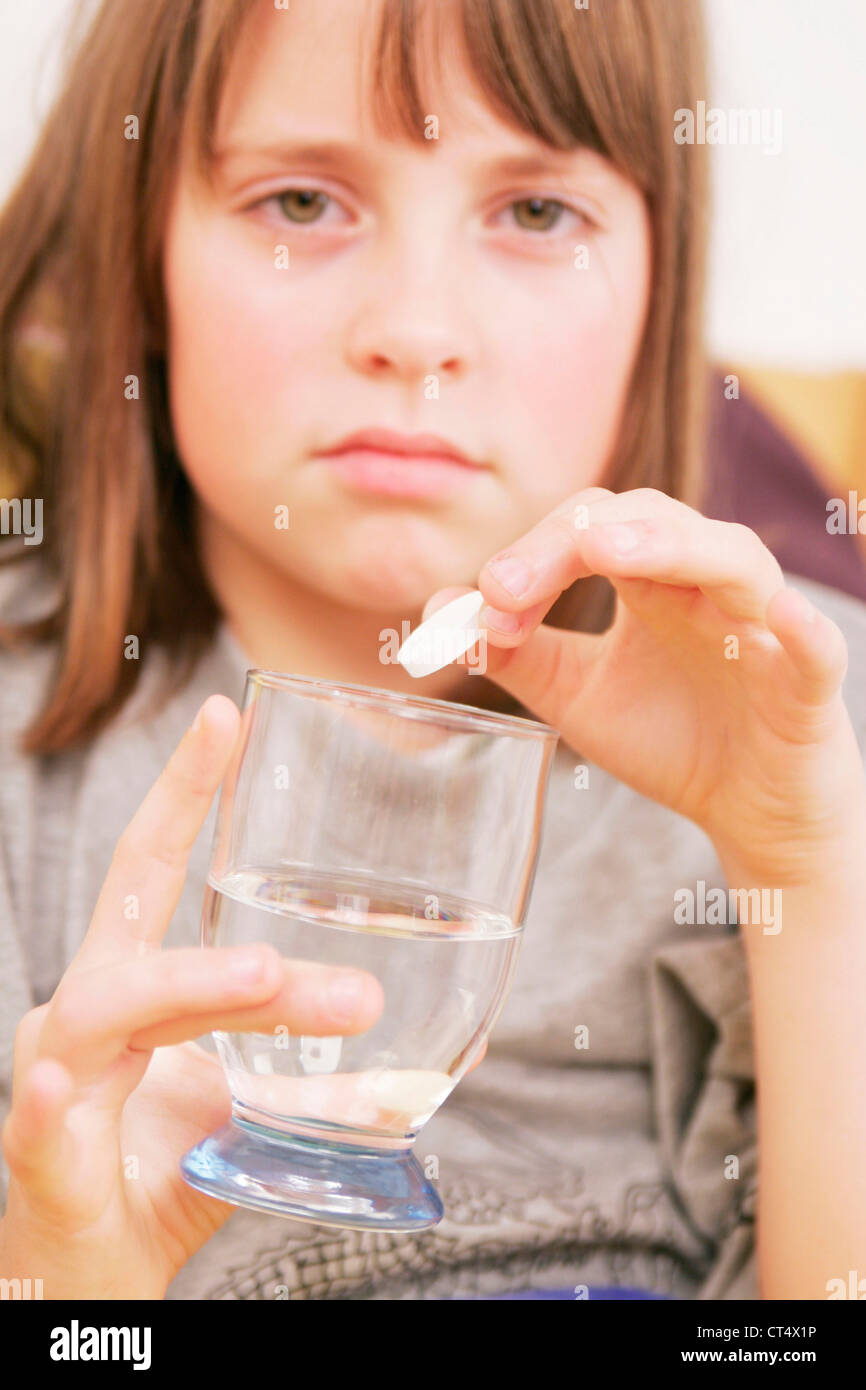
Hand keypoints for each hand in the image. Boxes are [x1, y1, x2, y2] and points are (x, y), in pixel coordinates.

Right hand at [0, 695, 390, 1299]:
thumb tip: (434, 1061)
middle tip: (349, 967)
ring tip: (264, 981)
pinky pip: (39, 1125)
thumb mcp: (248, 1114)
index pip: (151, 869)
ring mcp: (53, 1079)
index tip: (226, 713)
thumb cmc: (156, 1174)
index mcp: (130, 987)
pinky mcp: (38, 1157)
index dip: (185, 790)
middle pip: (152, 940)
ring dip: (198, 994)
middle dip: (244, 931)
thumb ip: (320, 1085)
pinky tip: (63, 1084)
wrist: (83, 1273)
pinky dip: (50, 1104)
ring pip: (116, 1012)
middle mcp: (85, 1013)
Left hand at [425, 487, 865, 882]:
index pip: (590, 528)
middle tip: (507, 585)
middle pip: (651, 519)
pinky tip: (772, 616)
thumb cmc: (668, 736)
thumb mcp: (572, 694)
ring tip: (609, 549)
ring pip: (731, 559)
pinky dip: (795, 627)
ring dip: (670, 547)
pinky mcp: (806, 682)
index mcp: (649, 579)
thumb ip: (509, 653)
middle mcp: (704, 585)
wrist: (748, 810)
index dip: (532, 555)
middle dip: (573, 541)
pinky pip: (811, 646)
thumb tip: (435, 609)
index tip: (483, 606)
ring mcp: (762, 627)